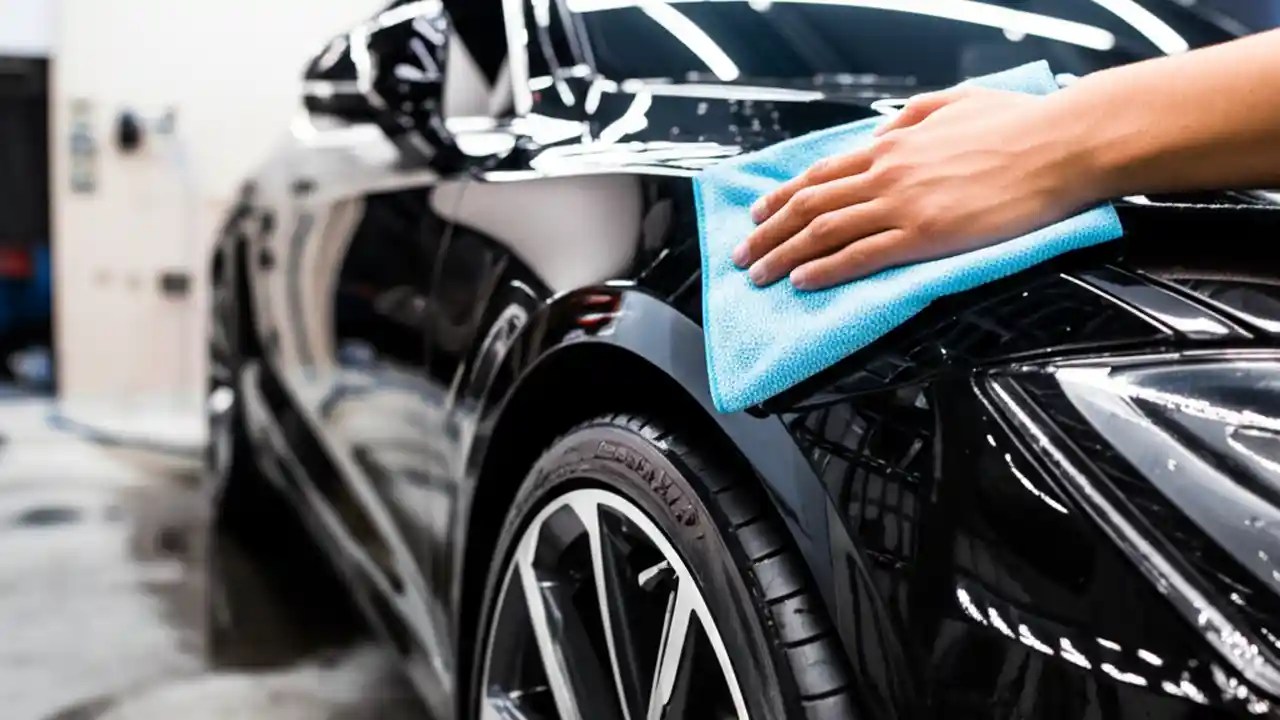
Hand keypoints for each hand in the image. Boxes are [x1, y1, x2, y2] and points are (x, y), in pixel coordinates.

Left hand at [732, 86, 1093, 289]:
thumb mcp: (953, 102)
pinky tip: (802, 281)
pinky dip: (824, 269)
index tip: (760, 213)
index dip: (783, 196)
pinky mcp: (924, 234)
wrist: (1061, 145)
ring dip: (784, 255)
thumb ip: (910, 117)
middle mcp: (887, 172)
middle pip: (809, 204)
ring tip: (759, 274)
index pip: (821, 173)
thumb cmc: (1019, 125)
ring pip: (824, 231)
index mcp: (893, 144)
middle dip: (769, 232)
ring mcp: (903, 204)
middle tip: (743, 253)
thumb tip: (882, 131)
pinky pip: (860, 255)